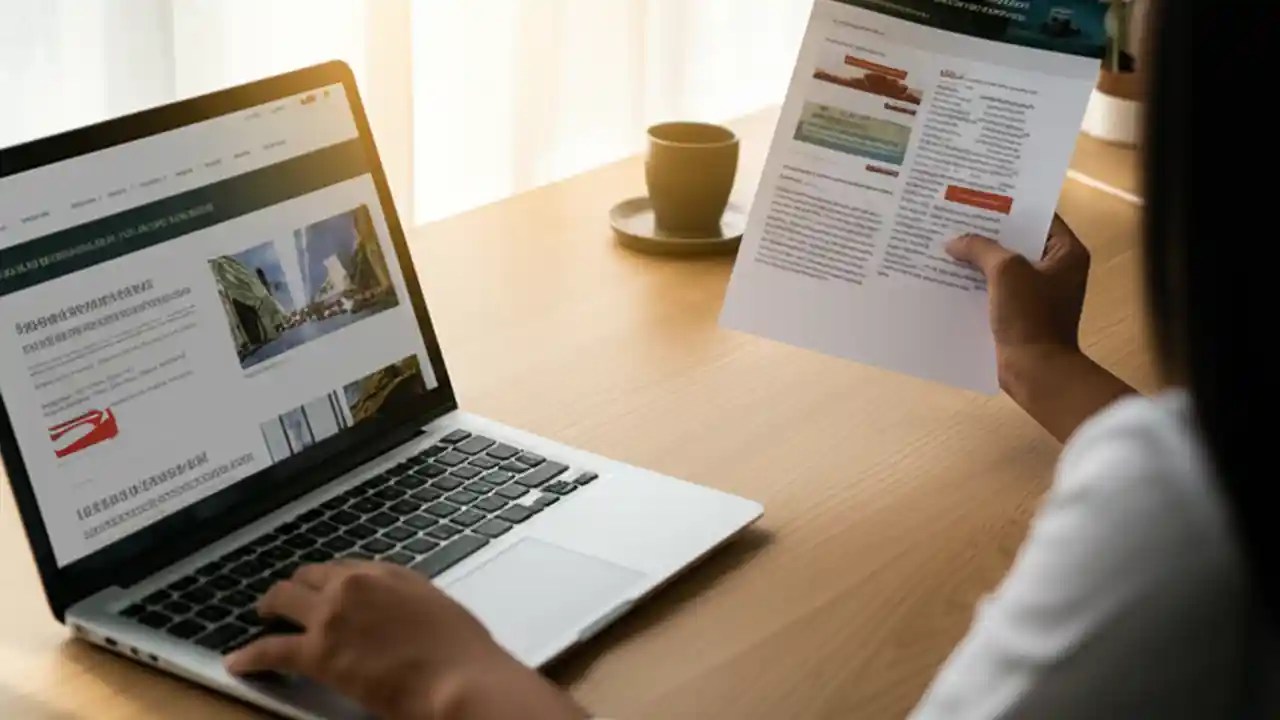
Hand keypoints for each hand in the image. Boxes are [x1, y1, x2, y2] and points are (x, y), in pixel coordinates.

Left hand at [225, 561, 585, 719]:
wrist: (459, 678)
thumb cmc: (462, 652)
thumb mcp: (437, 609)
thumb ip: (408, 603)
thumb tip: (397, 615)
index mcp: (388, 572)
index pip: (343, 568)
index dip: (327, 580)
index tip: (321, 589)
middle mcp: (355, 584)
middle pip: (308, 577)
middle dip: (294, 588)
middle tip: (287, 601)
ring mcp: (333, 615)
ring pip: (282, 600)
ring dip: (269, 607)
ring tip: (261, 617)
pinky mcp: (318, 652)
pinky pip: (270, 648)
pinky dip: (250, 655)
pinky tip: (238, 661)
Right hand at [946, 215, 1089, 388]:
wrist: (1035, 370)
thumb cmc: (1030, 315)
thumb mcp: (1005, 271)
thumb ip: (980, 248)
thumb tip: (954, 242)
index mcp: (1067, 252)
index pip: (1040, 216)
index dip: (1011, 205)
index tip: (981, 196)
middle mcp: (1057, 268)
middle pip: (1019, 240)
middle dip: (988, 231)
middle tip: (957, 216)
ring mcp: (1040, 292)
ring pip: (1005, 265)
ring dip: (980, 257)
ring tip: (948, 242)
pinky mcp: (1022, 311)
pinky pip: (998, 287)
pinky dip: (978, 281)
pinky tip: (951, 274)